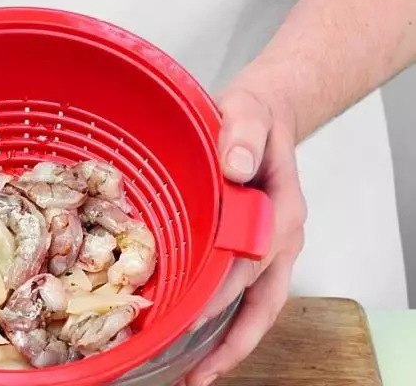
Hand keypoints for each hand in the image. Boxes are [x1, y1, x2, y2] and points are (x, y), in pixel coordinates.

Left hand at [184, 87, 307, 385]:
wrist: (264, 116)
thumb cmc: (254, 118)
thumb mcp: (246, 114)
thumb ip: (241, 135)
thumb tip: (234, 167)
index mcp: (281, 211)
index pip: (253, 261)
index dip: (223, 291)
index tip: (193, 316)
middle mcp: (280, 240)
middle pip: (261, 302)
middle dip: (230, 341)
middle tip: (197, 374)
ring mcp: (268, 251)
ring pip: (255, 308)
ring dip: (228, 344)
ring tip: (196, 376)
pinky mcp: (250, 252)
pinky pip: (242, 296)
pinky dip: (223, 324)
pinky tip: (195, 341)